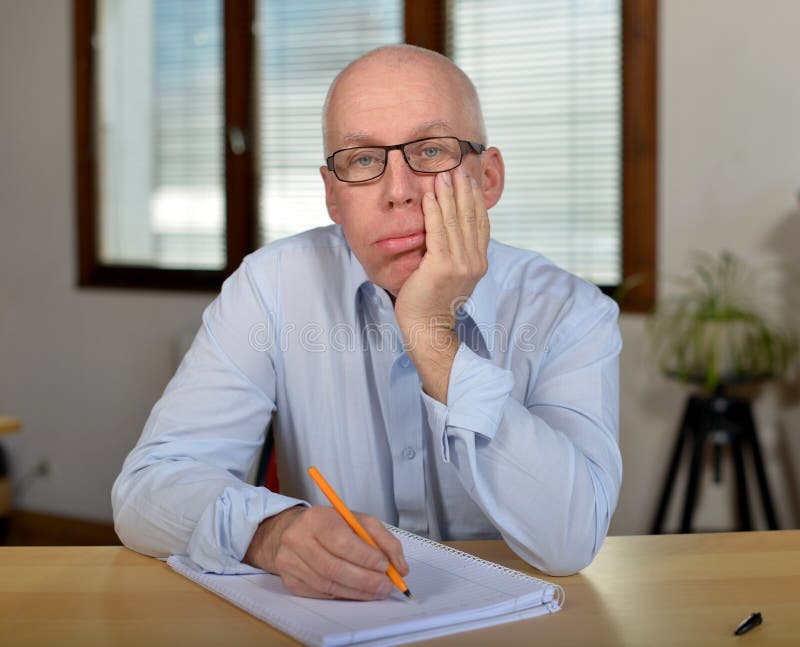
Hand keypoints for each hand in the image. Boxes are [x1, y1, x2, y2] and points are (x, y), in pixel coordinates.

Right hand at [243, 506, 408, 599]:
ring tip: (377, 590)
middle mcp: (298, 540)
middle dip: (365, 579)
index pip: (341, 541)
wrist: (293, 531)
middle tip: (386, 585)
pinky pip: (322, 594)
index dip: (365, 557)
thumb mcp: (358, 521)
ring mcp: (291, 563)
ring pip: (329, 584)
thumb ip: (384, 539)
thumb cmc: (330, 525)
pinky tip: (358, 592)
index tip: (384, 565)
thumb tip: (400, 566)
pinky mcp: (291, 582)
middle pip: (334, 567)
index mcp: (316, 518)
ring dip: (358, 591)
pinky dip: (344, 595)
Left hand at [394, 167, 489, 400]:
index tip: (468, 179)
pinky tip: (429, 194)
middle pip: (471, 216)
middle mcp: (475, 261)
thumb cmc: (431, 302)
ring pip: (455, 220)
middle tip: (457, 166)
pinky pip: (438, 230)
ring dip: (449, 194)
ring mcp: (461, 264)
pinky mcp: (442, 266)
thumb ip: (454, 253)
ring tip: (443, 173)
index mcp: (479, 261)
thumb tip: (449, 233)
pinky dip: (434, 210)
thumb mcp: (450, 274)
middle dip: (464, 190)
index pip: (479, 223)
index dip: (474, 199)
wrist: (427, 328)